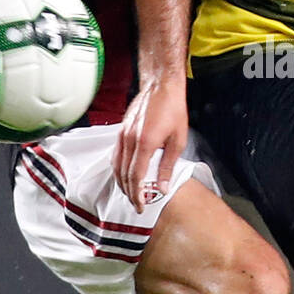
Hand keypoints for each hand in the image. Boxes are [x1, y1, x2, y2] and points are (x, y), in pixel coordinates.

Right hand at [112, 78, 188, 211]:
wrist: (161, 86)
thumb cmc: (173, 110)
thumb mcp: (178, 140)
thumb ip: (168, 166)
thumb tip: (162, 187)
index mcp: (145, 143)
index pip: (136, 177)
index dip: (137, 194)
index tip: (140, 206)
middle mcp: (130, 140)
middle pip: (124, 174)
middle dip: (129, 192)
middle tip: (136, 205)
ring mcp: (123, 134)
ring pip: (116, 166)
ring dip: (122, 183)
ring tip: (130, 194)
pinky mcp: (121, 130)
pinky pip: (115, 155)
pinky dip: (118, 169)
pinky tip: (124, 174)